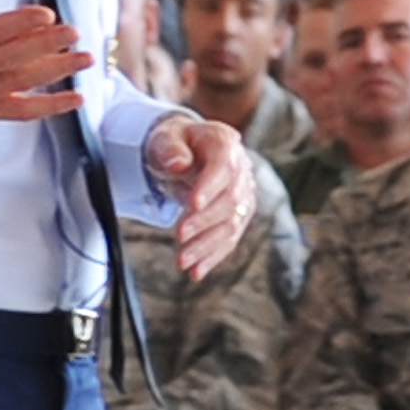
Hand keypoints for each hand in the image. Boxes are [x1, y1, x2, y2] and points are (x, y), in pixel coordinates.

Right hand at [0, 0, 91, 141]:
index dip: (18, 24)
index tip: (45, 13)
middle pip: (11, 57)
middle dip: (46, 44)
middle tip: (73, 32)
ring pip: (23, 81)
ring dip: (57, 70)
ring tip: (85, 58)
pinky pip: (24, 111)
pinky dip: (51, 106)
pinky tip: (76, 97)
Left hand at [142, 113, 252, 276]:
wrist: (187, 152)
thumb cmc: (174, 143)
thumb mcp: (165, 137)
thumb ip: (170, 148)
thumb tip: (179, 164)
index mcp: (225, 145)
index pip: (223, 167)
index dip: (210, 187)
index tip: (192, 204)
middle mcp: (242, 171)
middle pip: (231, 201)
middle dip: (204, 221)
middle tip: (179, 234)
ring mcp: (244, 196)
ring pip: (231, 226)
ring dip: (206, 245)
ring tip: (182, 261)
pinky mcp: (238, 218)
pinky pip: (229, 241)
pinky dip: (212, 257)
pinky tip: (196, 272)